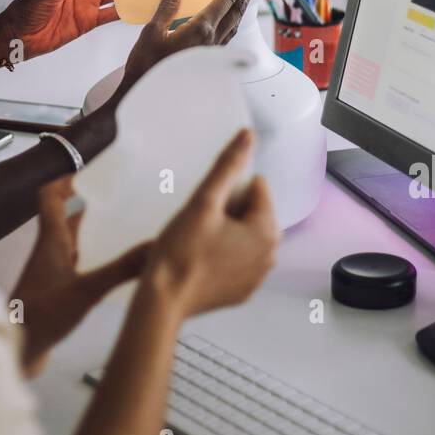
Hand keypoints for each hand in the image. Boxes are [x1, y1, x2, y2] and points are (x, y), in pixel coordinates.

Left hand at [13, 176, 149, 375]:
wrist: (14, 354)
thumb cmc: (41, 317)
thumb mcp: (86, 291)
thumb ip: (120, 270)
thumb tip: (155, 247)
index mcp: (51, 241)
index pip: (49, 197)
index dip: (65, 179)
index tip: (90, 172)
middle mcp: (49, 251)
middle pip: (62, 215)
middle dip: (85, 202)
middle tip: (114, 197)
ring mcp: (50, 272)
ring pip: (69, 240)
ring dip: (88, 229)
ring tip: (117, 225)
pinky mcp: (54, 292)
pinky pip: (74, 264)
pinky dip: (90, 257)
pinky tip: (108, 267)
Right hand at [116, 0, 267, 99]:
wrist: (150, 98)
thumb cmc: (146, 67)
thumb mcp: (152, 31)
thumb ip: (168, 4)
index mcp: (202, 28)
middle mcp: (214, 38)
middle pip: (239, 5)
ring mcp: (215, 49)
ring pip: (238, 18)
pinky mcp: (211, 57)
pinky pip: (231, 31)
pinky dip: (237, 14)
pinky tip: (235, 11)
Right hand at [143, 129, 277, 317]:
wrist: (164, 300)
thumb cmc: (182, 249)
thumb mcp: (203, 202)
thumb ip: (227, 166)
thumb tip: (248, 134)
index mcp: (267, 231)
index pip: (257, 189)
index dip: (229, 191)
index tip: (207, 205)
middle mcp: (271, 256)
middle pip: (254, 213)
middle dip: (231, 211)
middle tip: (200, 220)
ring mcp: (257, 278)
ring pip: (246, 237)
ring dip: (228, 231)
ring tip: (198, 238)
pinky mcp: (242, 293)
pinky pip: (238, 261)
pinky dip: (225, 255)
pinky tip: (201, 258)